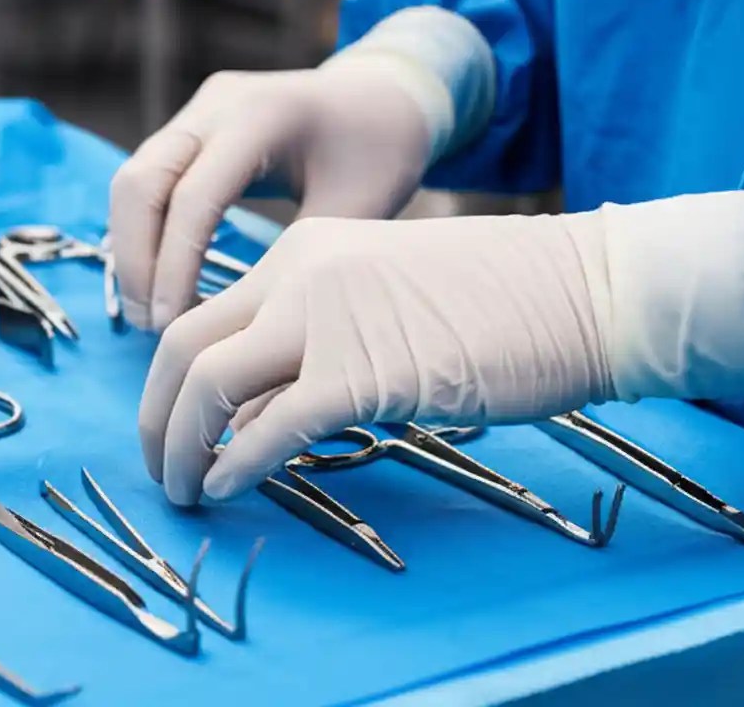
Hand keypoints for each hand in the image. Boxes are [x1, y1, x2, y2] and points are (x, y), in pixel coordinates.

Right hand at [107, 65, 433, 330]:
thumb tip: (245, 327)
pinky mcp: (190, 126)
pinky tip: (158, 281)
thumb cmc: (380, 151)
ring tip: (147, 314)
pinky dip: (143, 231)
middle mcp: (217, 105)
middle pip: (139, 182)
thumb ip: (300, 260)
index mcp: (261, 117)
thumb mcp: (357, 209)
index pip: (193, 198)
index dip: (173, 267)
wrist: (383, 95)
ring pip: (132, 180)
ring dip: (131, 249)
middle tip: (148, 326)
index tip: (172, 326)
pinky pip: (146, 179)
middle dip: (136, 260)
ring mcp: (198, 111)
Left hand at [139, 214, 615, 504]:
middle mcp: (300, 273)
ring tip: (184, 491)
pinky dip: (236, 466)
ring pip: (210, 385)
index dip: (174, 383)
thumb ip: (314, 352)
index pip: (206, 316)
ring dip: (181, 446)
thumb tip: (256, 418)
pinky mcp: (365, 372)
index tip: (176, 428)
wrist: (587, 292)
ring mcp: (328, 318)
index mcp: (304, 251)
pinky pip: (270, 428)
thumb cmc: (502, 306)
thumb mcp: (383, 308)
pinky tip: (227, 489)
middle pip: (184, 348)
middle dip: (157, 417)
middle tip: (158, 468)